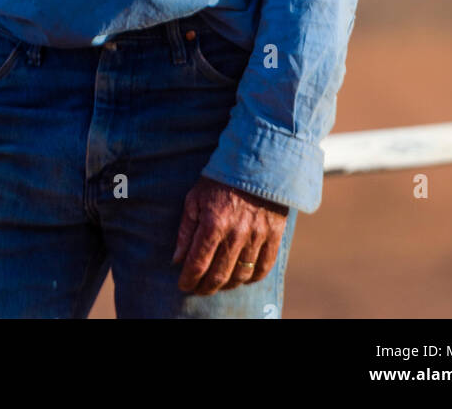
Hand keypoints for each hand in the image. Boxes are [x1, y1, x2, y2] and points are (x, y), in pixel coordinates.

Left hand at [172, 176, 288, 294]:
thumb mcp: (195, 198)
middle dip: (205, 287)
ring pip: (241, 276)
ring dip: (227, 285)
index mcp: (213, 223)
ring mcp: (257, 236)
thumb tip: (177, 259)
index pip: (198, 264)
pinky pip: (264, 268)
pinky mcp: (274, 235)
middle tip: (198, 289)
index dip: (188, 279)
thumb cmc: (220, 180)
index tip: (183, 285)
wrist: (256, 162)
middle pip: (219, 275)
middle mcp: (236, 233)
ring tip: (218, 284)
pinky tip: (242, 277)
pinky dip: (252, 278)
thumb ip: (186, 231)